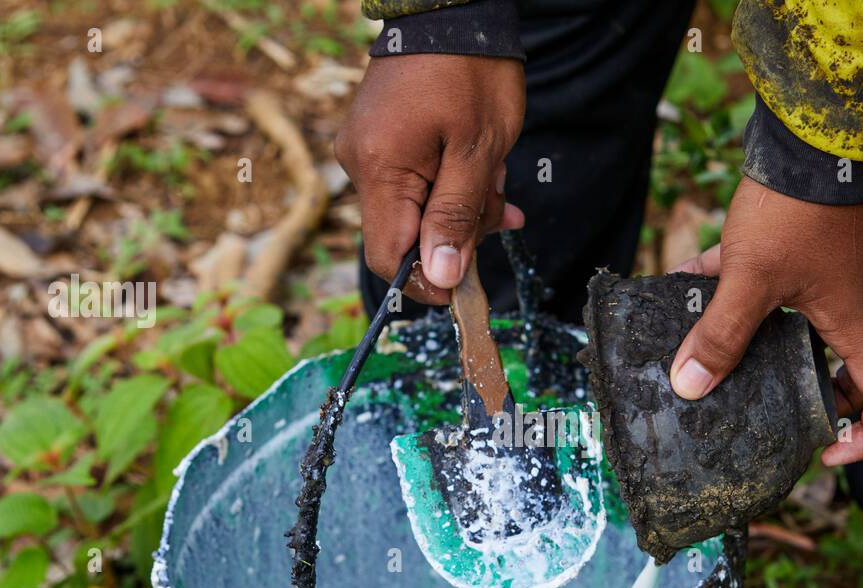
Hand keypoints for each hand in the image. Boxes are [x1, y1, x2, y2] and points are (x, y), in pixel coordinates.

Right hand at [337, 54, 525, 303]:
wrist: (452, 9)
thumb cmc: (472, 70)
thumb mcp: (479, 149)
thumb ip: (457, 216)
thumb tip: (440, 278)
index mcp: (380, 169)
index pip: (390, 258)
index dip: (429, 282)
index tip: (469, 284)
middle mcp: (360, 164)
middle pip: (406, 236)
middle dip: (459, 233)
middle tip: (502, 207)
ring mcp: (366, 151)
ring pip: (414, 210)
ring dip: (461, 206)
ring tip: (494, 173)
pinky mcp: (378, 141)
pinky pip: (411, 183)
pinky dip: (448, 184)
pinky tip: (475, 164)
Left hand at [669, 178, 862, 466]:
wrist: (812, 128)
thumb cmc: (795, 207)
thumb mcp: (748, 278)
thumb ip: (719, 335)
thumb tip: (688, 387)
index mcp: (859, 325)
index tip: (825, 448)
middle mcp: (857, 307)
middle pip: (856, 375)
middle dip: (817, 400)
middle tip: (776, 411)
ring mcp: (836, 278)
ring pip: (814, 333)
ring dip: (773, 349)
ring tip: (721, 358)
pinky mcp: (811, 251)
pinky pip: (779, 289)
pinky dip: (738, 293)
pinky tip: (684, 286)